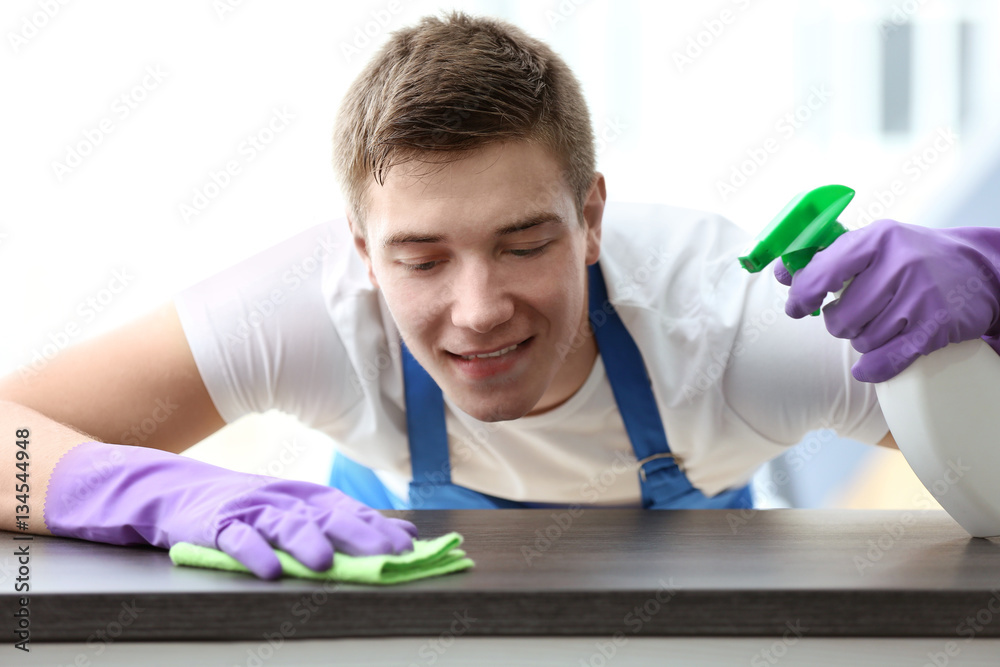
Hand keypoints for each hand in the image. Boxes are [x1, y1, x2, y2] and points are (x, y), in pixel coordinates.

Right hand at [44, 441, 416, 578]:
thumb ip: (333, 522)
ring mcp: (244, 509)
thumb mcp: (284, 509)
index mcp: (299, 497)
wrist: (164, 487)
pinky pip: (233, 539)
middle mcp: (278, 499)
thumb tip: (396, 536)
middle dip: (358, 534)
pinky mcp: (211, 524)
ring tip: (327, 562)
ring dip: (305, 542)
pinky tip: (267, 571)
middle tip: (388, 554)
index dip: (378, 528)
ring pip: (281, 525)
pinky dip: (250, 554)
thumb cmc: (234, 505)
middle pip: (325, 515)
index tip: (409, 549)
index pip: (346, 510)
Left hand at [773, 219, 999, 381]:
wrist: (978, 270)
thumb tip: (782, 274)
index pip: (821, 272)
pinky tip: (870, 365)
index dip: (802, 295)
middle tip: (858, 313)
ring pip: (861, 341)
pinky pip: (885, 361)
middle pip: (839, 318)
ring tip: (884, 322)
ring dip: (864, 339)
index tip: (797, 307)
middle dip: (841, 322)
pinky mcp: (935, 327)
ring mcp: (920, 296)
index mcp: (876, 239)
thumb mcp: (875, 243)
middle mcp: (899, 264)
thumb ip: (828, 257)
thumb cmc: (913, 257)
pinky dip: (873, 368)